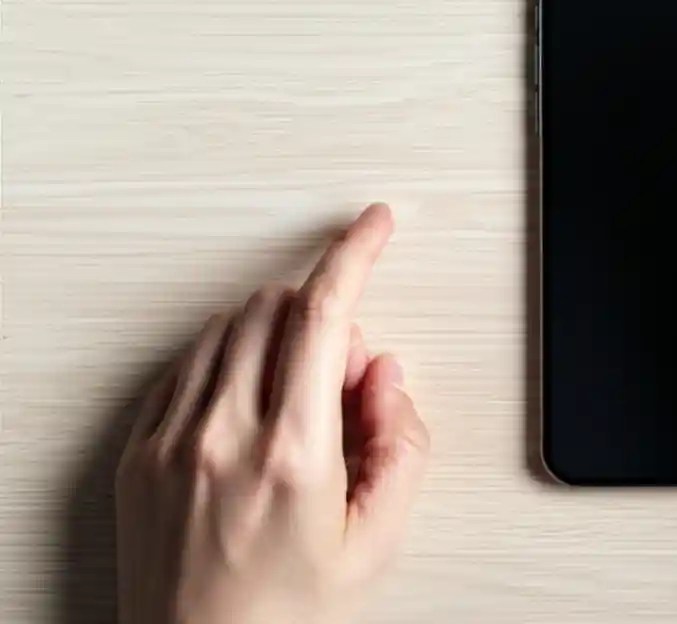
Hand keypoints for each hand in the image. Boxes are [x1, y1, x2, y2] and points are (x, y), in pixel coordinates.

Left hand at [115, 204, 428, 623]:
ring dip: (275, 336)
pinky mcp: (139, 450)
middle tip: (344, 384)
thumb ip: (401, 444)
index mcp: (293, 454)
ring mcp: (172, 438)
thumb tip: (385, 373)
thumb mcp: (377, 541)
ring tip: (296, 410)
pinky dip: (229, 360)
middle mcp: (224, 433)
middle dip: (325, 318)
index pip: (325, 314)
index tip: (374, 225)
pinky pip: (186, 363)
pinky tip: (251, 410)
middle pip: (275, 308)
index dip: (355, 253)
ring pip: (228, 326)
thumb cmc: (287, 617)